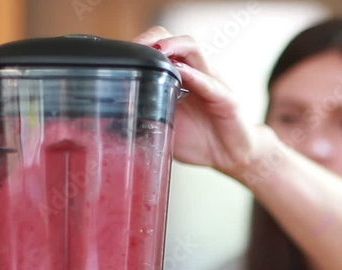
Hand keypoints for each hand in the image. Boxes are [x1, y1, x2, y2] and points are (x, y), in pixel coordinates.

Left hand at [132, 26, 263, 177]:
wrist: (231, 157)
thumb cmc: (201, 141)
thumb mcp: (163, 128)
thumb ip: (143, 119)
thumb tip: (110, 122)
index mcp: (182, 78)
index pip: (162, 48)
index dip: (141, 46)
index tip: (121, 54)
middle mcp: (197, 74)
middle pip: (176, 41)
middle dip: (152, 39)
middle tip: (133, 49)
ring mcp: (213, 83)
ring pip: (193, 50)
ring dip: (172, 47)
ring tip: (154, 51)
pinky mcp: (227, 100)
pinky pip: (210, 83)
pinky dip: (195, 76)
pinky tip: (181, 72)